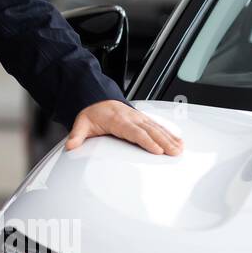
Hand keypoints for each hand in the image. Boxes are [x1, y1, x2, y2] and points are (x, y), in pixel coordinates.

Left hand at [65, 100, 182, 155]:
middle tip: (174, 153)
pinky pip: (159, 126)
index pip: (134, 132)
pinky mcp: (144, 119)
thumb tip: (71, 146)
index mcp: (118, 120)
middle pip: (150, 131)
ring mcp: (139, 118)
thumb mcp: (82, 123)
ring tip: (180, 149)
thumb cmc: (93, 113)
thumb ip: (77, 135)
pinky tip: (179, 141)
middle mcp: (132, 118)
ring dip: (170, 138)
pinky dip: (170, 133)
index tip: (157, 150)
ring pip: (157, 128)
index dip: (146, 141)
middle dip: (163, 142)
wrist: (98, 99)